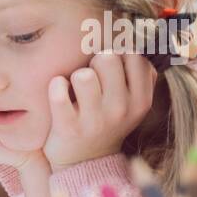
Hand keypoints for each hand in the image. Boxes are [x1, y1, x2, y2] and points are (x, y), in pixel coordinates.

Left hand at [42, 50, 155, 170]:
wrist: (85, 162)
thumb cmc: (106, 120)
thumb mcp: (131, 101)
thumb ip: (138, 71)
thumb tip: (137, 34)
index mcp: (141, 99)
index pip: (133, 55)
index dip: (118, 54)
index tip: (110, 69)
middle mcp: (122, 110)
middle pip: (108, 58)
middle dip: (95, 62)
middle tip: (91, 79)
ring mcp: (95, 120)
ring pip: (84, 74)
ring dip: (75, 76)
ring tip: (76, 90)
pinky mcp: (68, 128)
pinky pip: (58, 91)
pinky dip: (55, 87)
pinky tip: (59, 93)